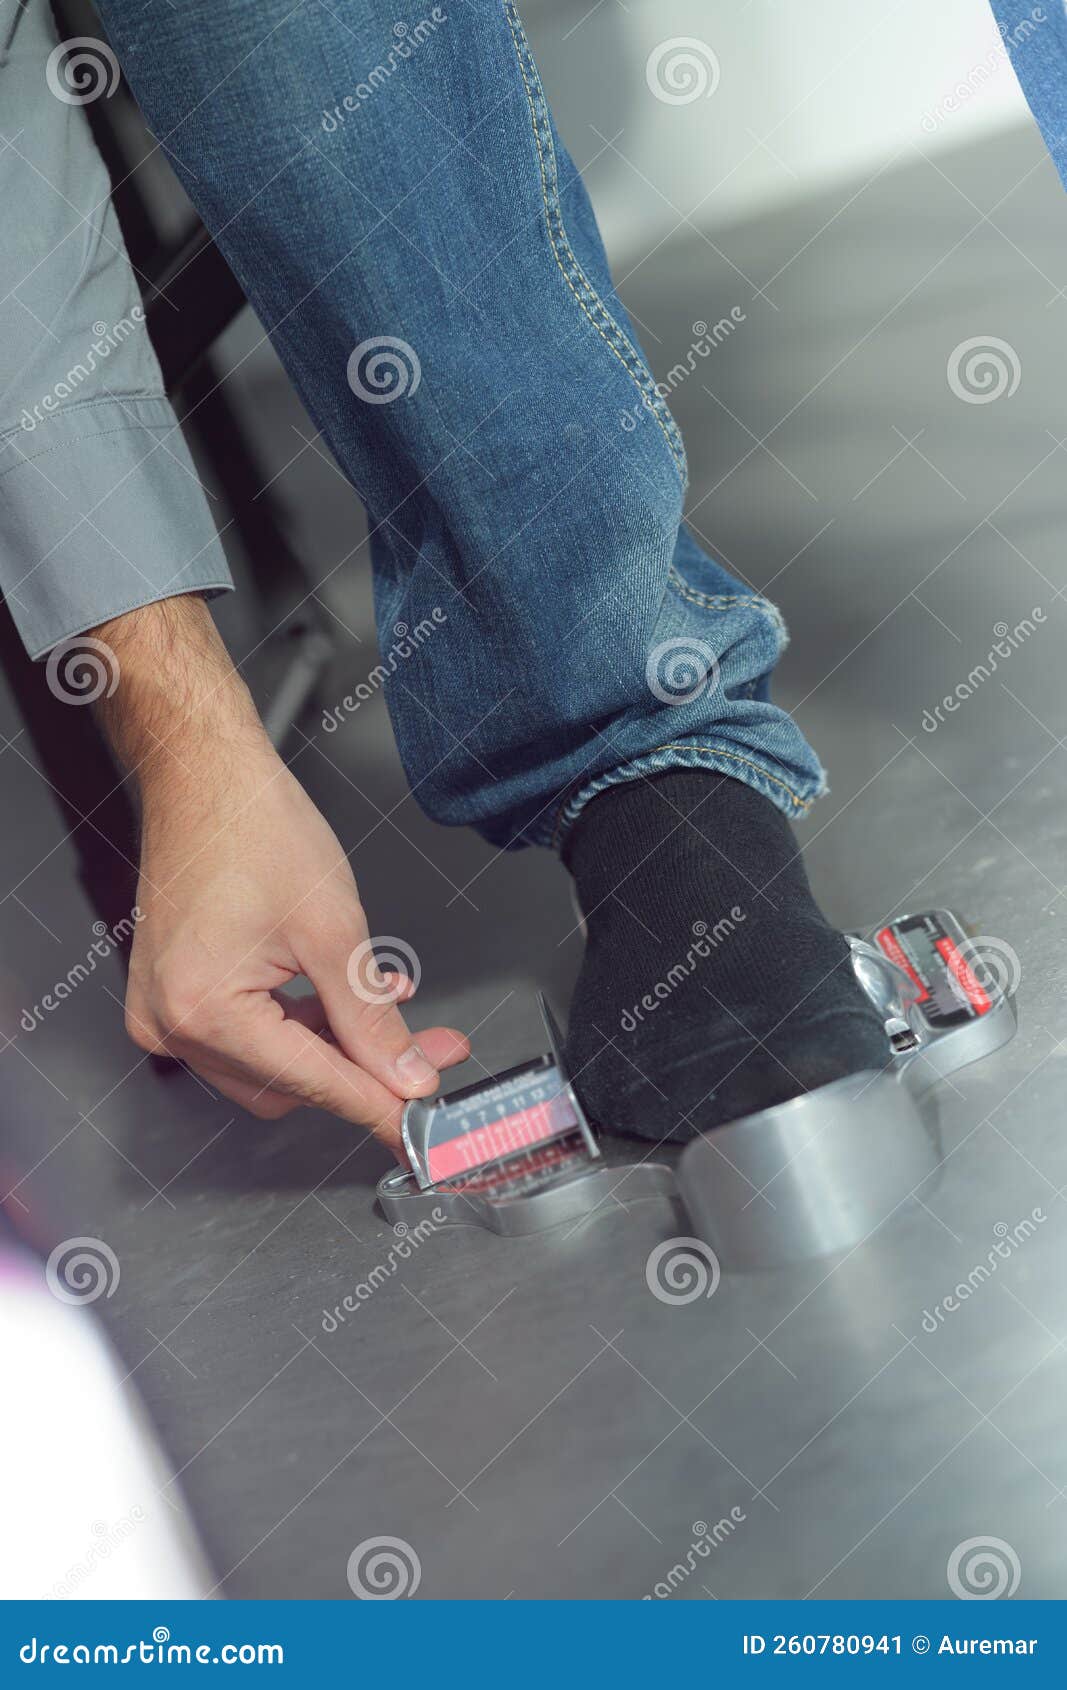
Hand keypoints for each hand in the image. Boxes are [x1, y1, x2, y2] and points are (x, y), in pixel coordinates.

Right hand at [92, 596, 467, 1149]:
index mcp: (204, 1011)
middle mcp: (172, 1024)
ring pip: (274, 1064)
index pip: (313, 1084)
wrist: (203, 775)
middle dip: (365, 1068)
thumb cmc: (250, 827)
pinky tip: (348, 994)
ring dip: (337, 1043)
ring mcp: (166, 1011)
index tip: (423, 1124)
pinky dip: (303, 1022)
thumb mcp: (333, 929)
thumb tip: (405, 1074)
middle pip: (291, 1084)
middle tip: (430, 1049)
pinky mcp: (175, 994)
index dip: (380, 1104)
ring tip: (394, 1002)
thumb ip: (372, 1017)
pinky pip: (249, 1034)